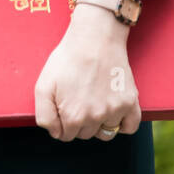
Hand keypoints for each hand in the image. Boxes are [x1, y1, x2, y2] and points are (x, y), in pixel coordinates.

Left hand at [33, 6, 141, 140]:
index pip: (65, 135)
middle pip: (85, 134)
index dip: (61, 122)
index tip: (62, 105)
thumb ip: (44, 115)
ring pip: (106, 133)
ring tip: (92, 102)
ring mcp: (114, 111)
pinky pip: (129, 127)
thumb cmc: (66, 59)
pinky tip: (112, 111)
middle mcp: (95, 118)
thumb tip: (55, 133)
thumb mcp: (43, 85)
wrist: (94, 38)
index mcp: (73, 116)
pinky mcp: (130, 103)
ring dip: (98, 124)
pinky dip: (122, 124)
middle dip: (78, 122)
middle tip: (76, 98)